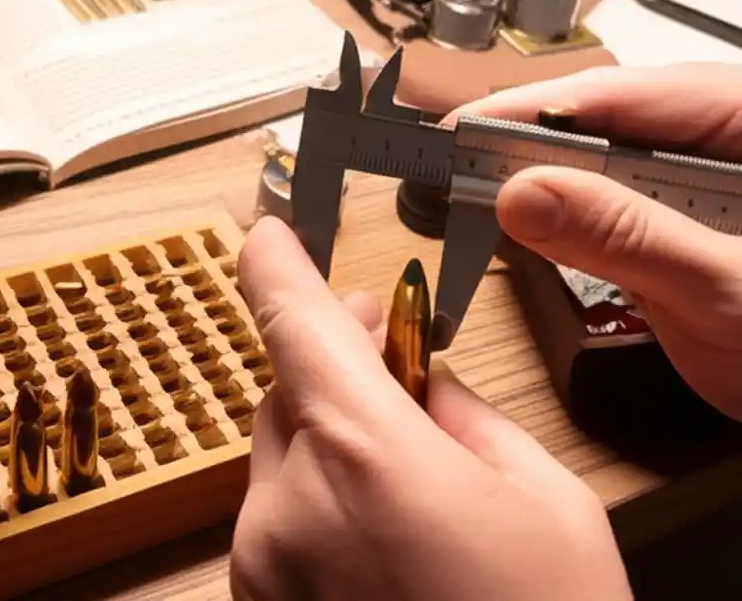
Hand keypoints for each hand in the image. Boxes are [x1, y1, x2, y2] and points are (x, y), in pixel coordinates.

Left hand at [229, 217, 630, 600]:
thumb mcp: (538, 499)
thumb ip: (462, 412)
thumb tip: (417, 371)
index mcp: (362, 458)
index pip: (289, 321)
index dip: (275, 262)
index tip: (269, 231)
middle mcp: (287, 507)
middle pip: (287, 389)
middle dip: (337, 364)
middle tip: (396, 354)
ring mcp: (262, 562)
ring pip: (283, 455)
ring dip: (332, 441)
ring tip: (411, 478)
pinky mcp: (257, 600)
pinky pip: (277, 515)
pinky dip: (318, 498)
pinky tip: (383, 530)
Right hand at [454, 64, 741, 420]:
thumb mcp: (729, 290)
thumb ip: (626, 236)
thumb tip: (524, 192)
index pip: (620, 94)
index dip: (527, 110)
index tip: (455, 130)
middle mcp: (727, 140)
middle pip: (606, 121)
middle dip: (522, 139)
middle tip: (442, 160)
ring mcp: (711, 183)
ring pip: (606, 161)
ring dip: (539, 177)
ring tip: (468, 182)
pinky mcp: (698, 227)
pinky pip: (620, 205)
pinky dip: (571, 217)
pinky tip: (529, 219)